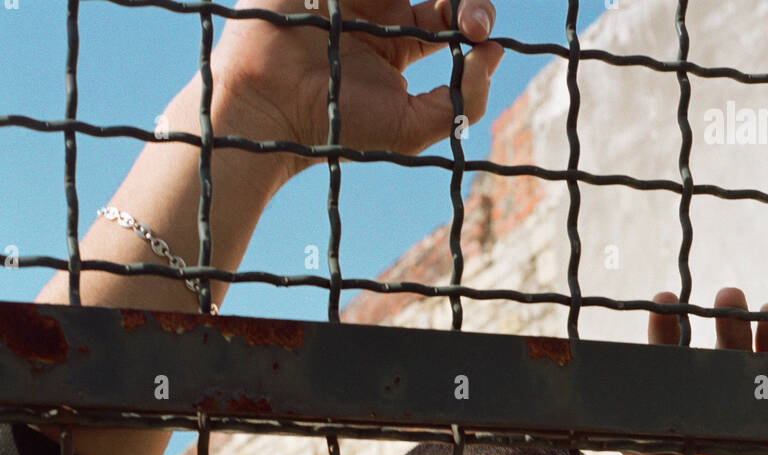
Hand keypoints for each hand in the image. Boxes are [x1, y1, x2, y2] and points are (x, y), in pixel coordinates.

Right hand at [213, 0, 503, 184]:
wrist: (270, 111)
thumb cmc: (336, 127)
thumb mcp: (411, 128)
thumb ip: (461, 102)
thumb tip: (496, 54)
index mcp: (399, 41)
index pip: (448, 16)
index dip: (473, 16)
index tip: (478, 34)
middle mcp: (376, 9)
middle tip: (468, 16)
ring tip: (448, 5)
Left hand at [622, 287, 767, 454]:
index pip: (653, 446)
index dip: (631, 416)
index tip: (612, 382)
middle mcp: (722, 452)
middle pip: (687, 393)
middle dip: (673, 349)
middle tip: (663, 304)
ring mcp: (757, 435)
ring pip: (734, 375)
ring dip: (729, 334)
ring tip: (727, 296)